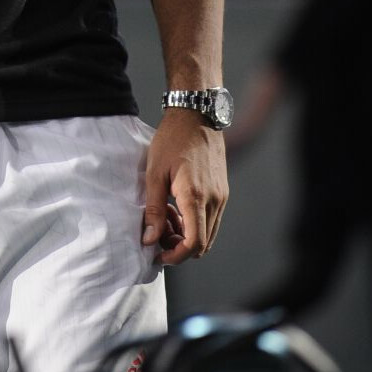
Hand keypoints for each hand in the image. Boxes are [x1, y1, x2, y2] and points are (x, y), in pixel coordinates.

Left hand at [140, 108, 227, 264]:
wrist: (196, 115)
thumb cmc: (172, 140)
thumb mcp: (154, 174)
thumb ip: (152, 209)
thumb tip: (148, 239)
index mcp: (196, 197)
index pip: (194, 243)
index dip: (176, 256)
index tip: (158, 253)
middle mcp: (215, 200)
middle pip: (203, 243)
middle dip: (179, 247)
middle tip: (158, 233)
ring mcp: (222, 196)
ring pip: (208, 233)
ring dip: (187, 235)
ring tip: (165, 217)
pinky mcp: (223, 191)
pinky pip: (211, 218)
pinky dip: (195, 222)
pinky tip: (176, 207)